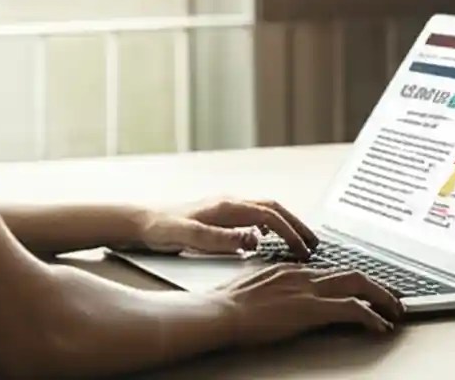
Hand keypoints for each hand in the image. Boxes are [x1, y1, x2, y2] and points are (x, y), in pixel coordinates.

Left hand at [136, 198, 318, 259]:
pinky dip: (268, 224)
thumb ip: (220, 238)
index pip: (270, 217)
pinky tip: (265, 238)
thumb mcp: (188, 236)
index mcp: (226, 207)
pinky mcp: (218, 214)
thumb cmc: (161, 229)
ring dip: (285, 223)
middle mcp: (228, 203)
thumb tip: (252, 239)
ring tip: (299, 240)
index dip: (290, 233)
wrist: (140, 221)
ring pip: (265, 210)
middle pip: (273, 208)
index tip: (303, 251)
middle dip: (296, 225)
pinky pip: (252, 215)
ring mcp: (224, 207)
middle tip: (314, 244)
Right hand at [215, 265, 402, 345]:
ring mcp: (308, 290)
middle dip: (378, 286)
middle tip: (393, 300)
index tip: (367, 291)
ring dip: (382, 299)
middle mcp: (303, 274)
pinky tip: (380, 326)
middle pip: (352, 274)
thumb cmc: (230, 305)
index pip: (332, 271)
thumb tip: (284, 300)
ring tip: (395, 313)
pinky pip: (351, 308)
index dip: (354, 282)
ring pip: (358, 285)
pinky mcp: (311, 308)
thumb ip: (276, 290)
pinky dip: (371, 316)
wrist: (221, 312)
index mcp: (290, 269)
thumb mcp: (257, 290)